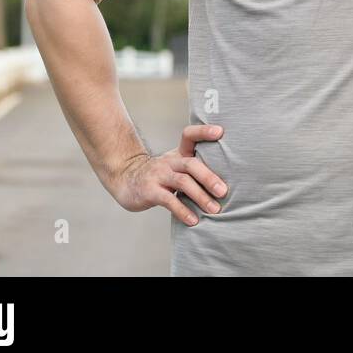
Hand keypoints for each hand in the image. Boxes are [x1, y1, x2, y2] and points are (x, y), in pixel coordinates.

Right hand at [108, 124, 228, 225]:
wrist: (125, 179)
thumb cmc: (159, 174)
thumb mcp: (175, 164)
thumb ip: (195, 168)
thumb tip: (227, 180)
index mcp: (178, 153)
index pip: (189, 136)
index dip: (204, 131)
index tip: (221, 132)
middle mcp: (169, 161)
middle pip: (191, 164)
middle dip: (209, 177)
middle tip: (224, 191)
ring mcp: (158, 175)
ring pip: (182, 182)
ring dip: (200, 196)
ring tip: (214, 209)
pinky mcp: (149, 191)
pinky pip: (169, 200)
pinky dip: (182, 211)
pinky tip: (193, 220)